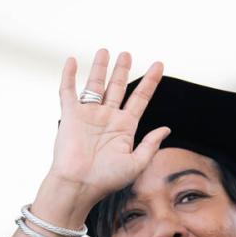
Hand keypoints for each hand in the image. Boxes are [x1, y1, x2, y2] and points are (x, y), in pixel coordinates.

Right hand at [43, 50, 168, 215]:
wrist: (79, 185)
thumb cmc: (106, 180)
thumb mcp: (136, 164)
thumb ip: (150, 145)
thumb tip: (166, 129)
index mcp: (124, 128)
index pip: (140, 98)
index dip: (150, 82)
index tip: (159, 65)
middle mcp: (107, 118)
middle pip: (117, 87)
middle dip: (122, 70)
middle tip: (127, 54)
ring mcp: (89, 115)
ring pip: (95, 85)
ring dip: (100, 68)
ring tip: (105, 51)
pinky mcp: (71, 115)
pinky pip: (68, 91)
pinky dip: (69, 75)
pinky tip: (72, 60)